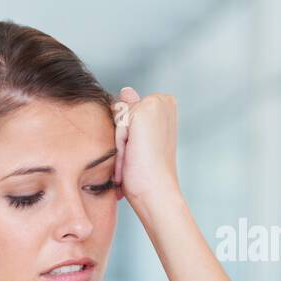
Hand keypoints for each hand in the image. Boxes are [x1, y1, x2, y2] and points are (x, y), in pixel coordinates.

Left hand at [113, 87, 180, 205]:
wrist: (156, 190)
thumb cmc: (147, 172)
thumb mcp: (137, 139)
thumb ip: (131, 112)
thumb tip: (126, 90)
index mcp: (164, 104)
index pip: (127, 112)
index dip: (127, 137)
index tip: (141, 154)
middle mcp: (162, 100)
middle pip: (120, 114)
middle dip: (123, 140)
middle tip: (138, 158)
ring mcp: (154, 103)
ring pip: (116, 120)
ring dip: (120, 145)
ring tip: (134, 159)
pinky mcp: (143, 111)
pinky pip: (115, 126)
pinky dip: (119, 146)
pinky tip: (131, 156)